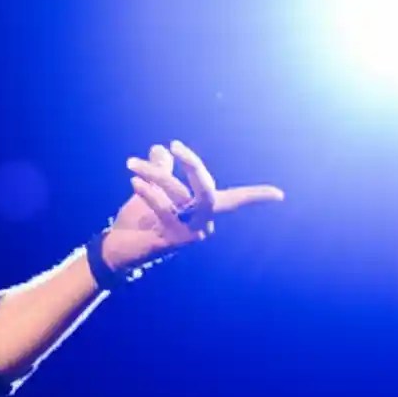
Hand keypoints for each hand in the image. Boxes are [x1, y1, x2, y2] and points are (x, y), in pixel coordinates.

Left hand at [101, 140, 283, 271]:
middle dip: (193, 165)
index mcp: (204, 212)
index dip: (256, 197)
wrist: (118, 250)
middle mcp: (203, 224)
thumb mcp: (151, 192)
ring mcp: (189, 234)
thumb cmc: (138, 221)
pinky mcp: (172, 241)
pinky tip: (135, 182)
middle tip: (175, 146)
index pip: (234, 200)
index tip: (280, 195)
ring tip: (132, 163)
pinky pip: (164, 210)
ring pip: (179, 196)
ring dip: (155, 175)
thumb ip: (160, 171)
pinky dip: (149, 194)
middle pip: (208, 190)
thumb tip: (159, 149)